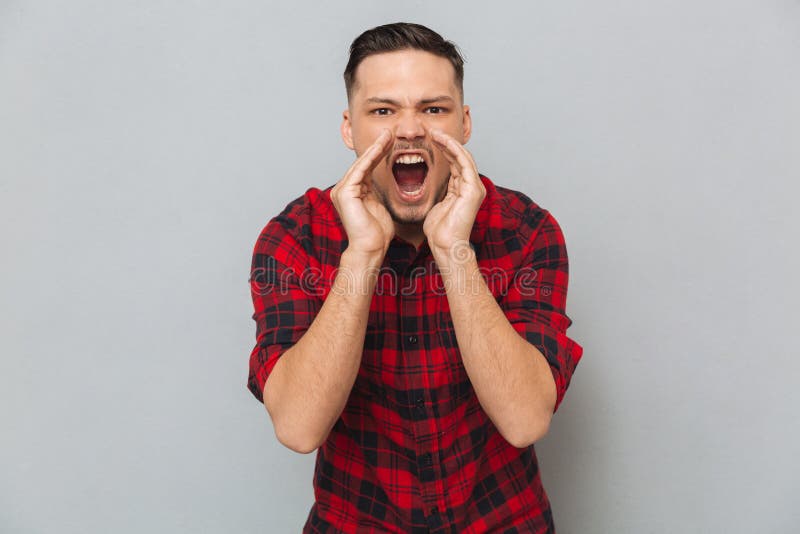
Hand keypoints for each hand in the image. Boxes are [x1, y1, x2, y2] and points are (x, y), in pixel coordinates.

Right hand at [330, 128, 394, 258]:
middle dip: (378, 147)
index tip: (392, 141)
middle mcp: (343, 189)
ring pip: (362, 163)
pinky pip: (361, 170)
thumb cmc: (377, 233)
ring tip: (388, 135)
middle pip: (363, 162)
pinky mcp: (345, 192)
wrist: (371, 248)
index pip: (366, 167)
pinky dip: (372, 157)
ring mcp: (342, 190)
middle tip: (390, 132)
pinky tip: (382, 147)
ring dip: (376, 148)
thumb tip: (384, 181)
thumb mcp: (378, 205)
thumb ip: (376, 191)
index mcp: (352, 192)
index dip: (379, 153)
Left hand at [423, 129, 486, 258]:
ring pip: (463, 156)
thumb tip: (426, 185)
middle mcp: (471, 187)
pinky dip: (453, 150)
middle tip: (431, 131)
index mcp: (463, 190)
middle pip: (460, 157)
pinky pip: (463, 163)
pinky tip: (442, 141)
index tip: (429, 140)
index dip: (444, 150)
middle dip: (446, 143)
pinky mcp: (473, 189)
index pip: (455, 164)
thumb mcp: (436, 206)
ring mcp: (474, 187)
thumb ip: (438, 193)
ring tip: (435, 133)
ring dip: (449, 143)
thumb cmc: (439, 231)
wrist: (446, 245)